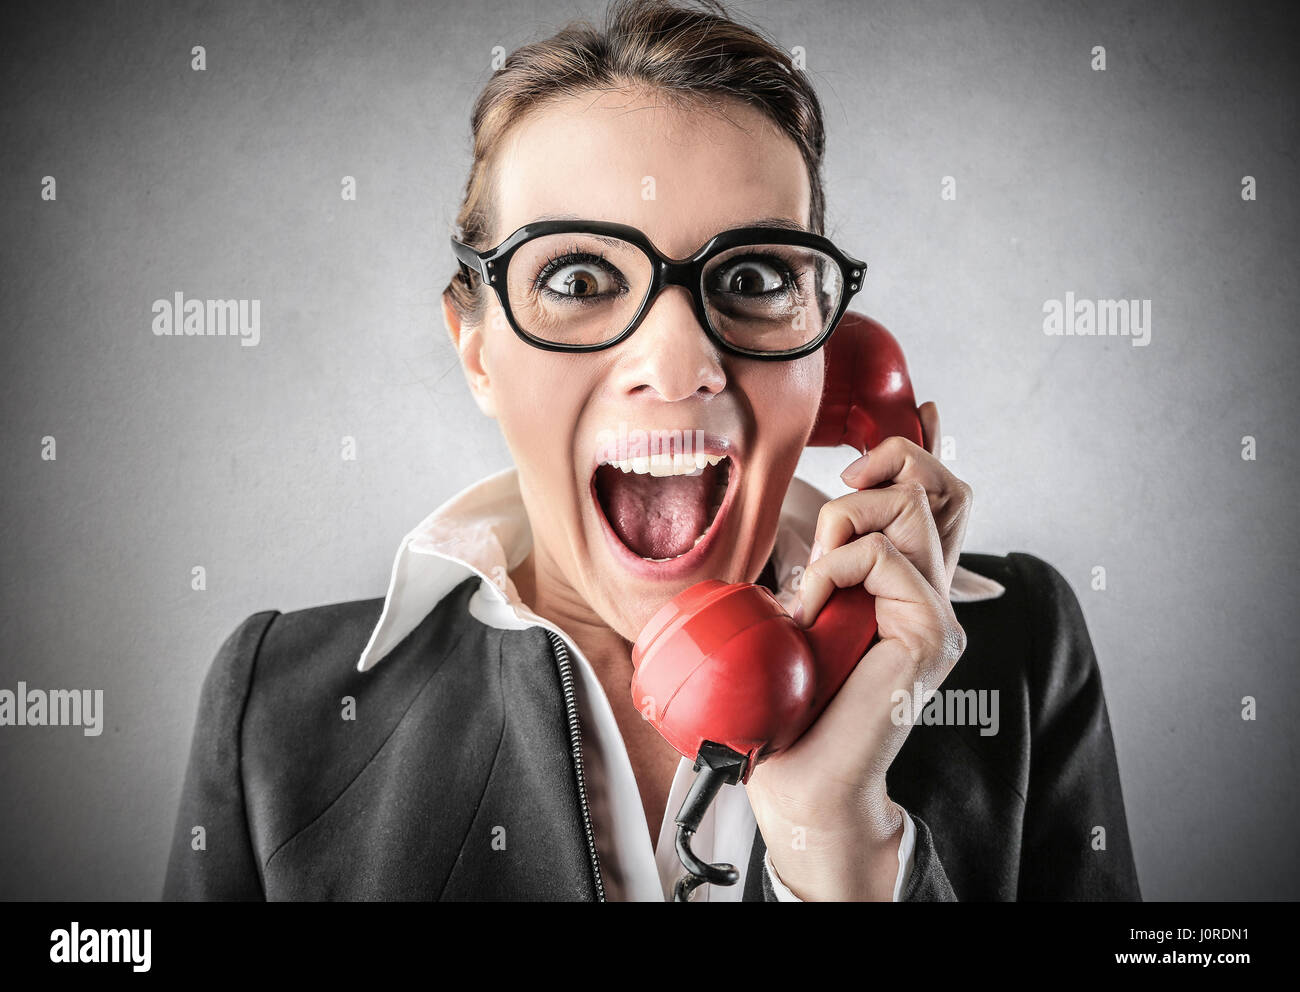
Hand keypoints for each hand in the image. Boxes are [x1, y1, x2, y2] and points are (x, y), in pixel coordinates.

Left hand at [744, 401, 972, 899]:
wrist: (798, 781)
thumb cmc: (789, 706)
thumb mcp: (798, 613)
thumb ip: (817, 570)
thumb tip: (800, 532)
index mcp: (907, 589)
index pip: (943, 501)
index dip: (934, 448)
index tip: (929, 408)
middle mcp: (934, 596)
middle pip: (944, 485)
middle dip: (885, 466)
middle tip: (834, 512)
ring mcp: (938, 615)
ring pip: (912, 506)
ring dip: (846, 524)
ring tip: (815, 580)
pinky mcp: (931, 634)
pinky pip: (885, 558)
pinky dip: (835, 570)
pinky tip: (812, 611)